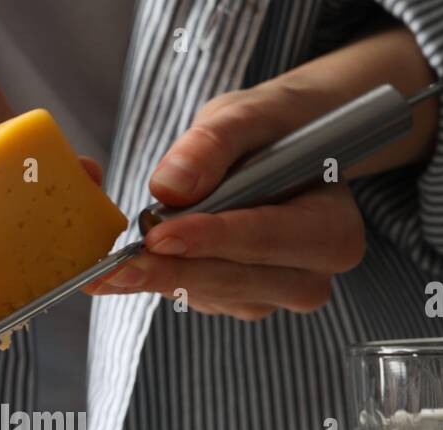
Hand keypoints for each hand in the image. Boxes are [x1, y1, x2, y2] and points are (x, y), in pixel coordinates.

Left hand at [86, 88, 364, 319]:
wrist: (280, 149)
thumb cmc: (272, 129)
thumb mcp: (247, 115)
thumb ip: (214, 144)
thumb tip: (171, 186)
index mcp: (332, 229)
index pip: (268, 239)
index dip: (212, 239)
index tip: (160, 236)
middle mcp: (311, 274)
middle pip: (237, 281)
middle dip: (174, 271)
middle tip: (116, 266)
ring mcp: (274, 294)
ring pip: (213, 296)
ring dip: (160, 280)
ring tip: (109, 269)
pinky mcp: (240, 301)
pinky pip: (198, 297)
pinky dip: (159, 281)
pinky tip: (127, 269)